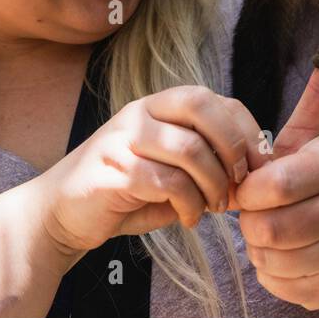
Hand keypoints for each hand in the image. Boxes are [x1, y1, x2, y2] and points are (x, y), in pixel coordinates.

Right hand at [40, 85, 261, 255]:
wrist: (62, 213)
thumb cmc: (126, 191)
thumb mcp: (170, 168)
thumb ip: (205, 158)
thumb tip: (254, 167)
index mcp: (158, 105)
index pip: (214, 99)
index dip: (244, 130)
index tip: (257, 166)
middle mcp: (140, 112)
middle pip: (201, 106)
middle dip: (232, 146)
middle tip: (239, 183)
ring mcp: (123, 139)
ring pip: (189, 149)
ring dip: (213, 184)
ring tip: (214, 207)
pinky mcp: (112, 171)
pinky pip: (168, 183)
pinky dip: (189, 206)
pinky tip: (189, 219)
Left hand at [233, 67, 318, 309]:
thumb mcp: (315, 141)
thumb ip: (314, 104)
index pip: (274, 184)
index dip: (250, 191)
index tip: (252, 187)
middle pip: (268, 227)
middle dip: (251, 222)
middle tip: (259, 212)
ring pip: (270, 259)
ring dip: (259, 248)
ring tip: (273, 231)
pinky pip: (277, 284)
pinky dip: (270, 272)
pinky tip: (285, 255)